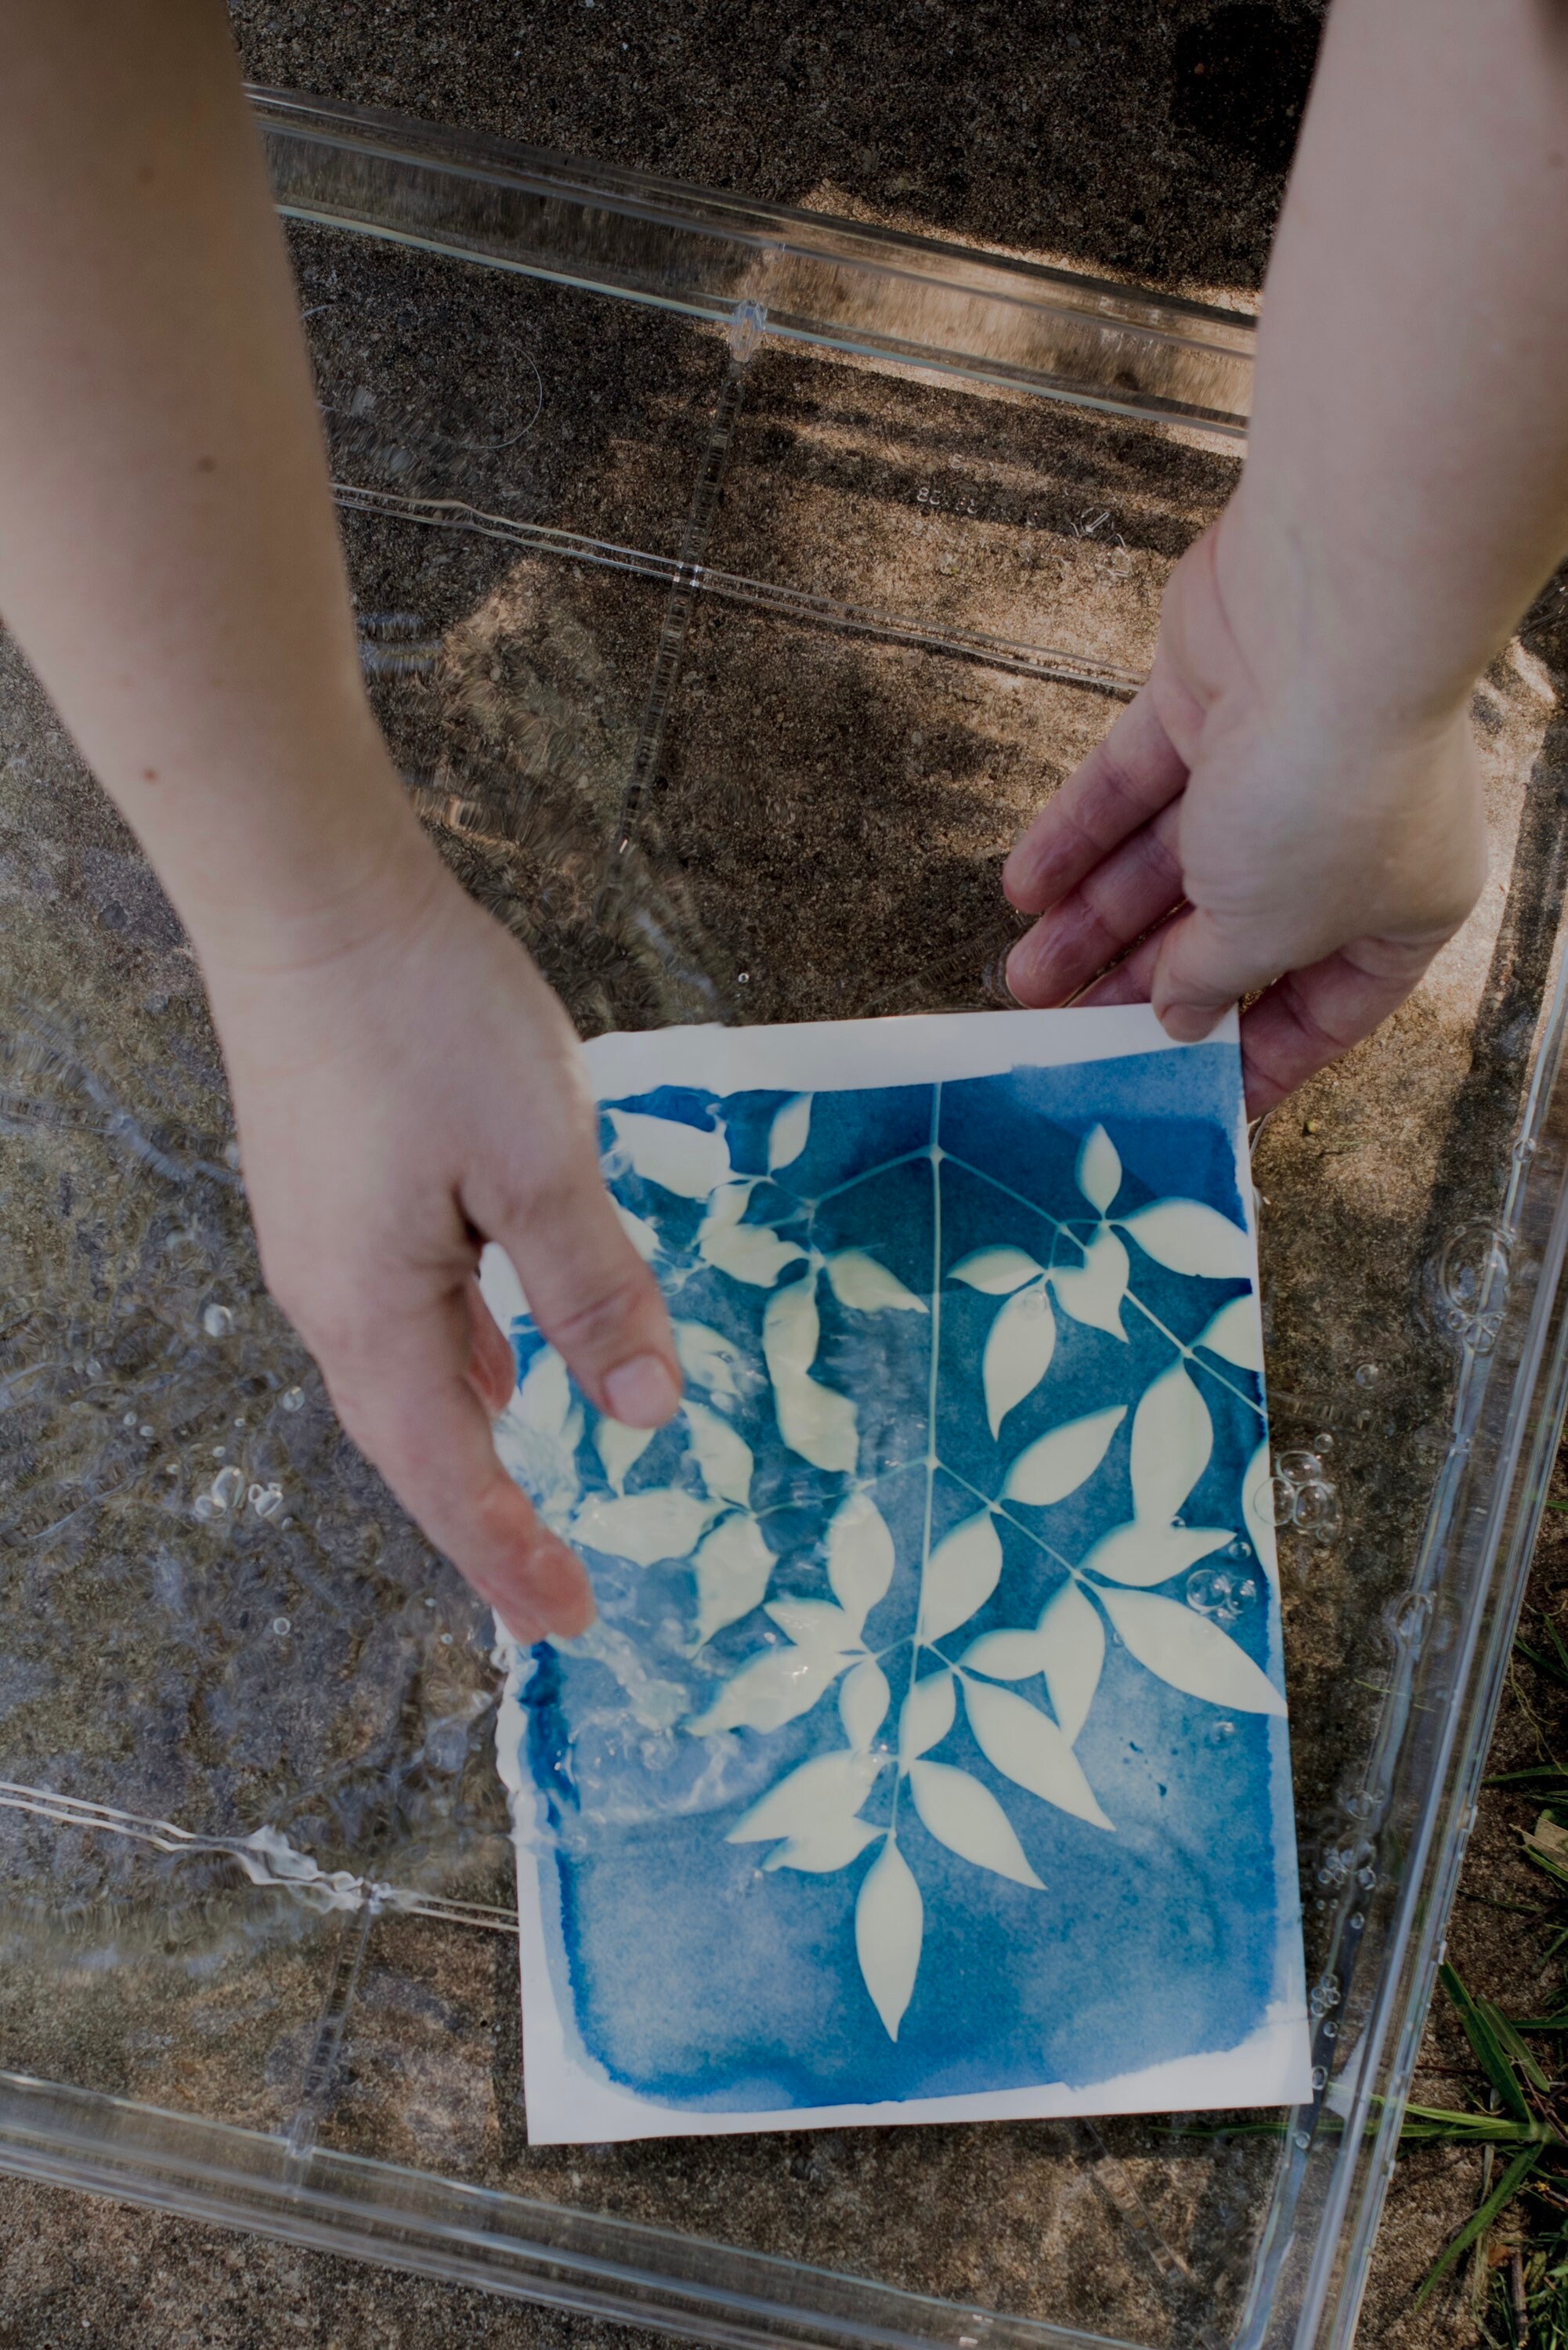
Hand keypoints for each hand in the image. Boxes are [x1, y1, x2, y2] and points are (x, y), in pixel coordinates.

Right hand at [202, 840, 681, 1643]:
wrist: (310, 898)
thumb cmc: (424, 1019)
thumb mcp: (539, 1160)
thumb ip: (593, 1287)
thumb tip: (647, 1412)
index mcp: (376, 1311)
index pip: (451, 1472)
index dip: (509, 1554)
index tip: (570, 1625)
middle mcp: (332, 1296)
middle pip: (415, 1442)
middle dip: (486, 1521)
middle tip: (553, 1590)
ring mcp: (324, 1241)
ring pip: (408, 1377)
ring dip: (468, 1445)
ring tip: (524, 1500)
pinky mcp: (334, 1189)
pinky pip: (404, 1313)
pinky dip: (458, 1360)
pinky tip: (498, 1355)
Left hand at [1002, 511, 1488, 1111]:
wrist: (1328, 617)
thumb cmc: (1329, 789)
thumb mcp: (1268, 927)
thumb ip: (1215, 976)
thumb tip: (1181, 1013)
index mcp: (1400, 906)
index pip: (1323, 1006)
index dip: (1255, 1059)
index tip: (1192, 1103)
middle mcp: (1342, 833)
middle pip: (1226, 932)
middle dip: (1141, 986)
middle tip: (1067, 1035)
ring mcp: (1272, 757)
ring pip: (1167, 858)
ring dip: (1092, 919)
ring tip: (1024, 976)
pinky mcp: (1206, 696)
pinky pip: (1131, 783)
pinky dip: (1078, 833)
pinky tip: (1024, 889)